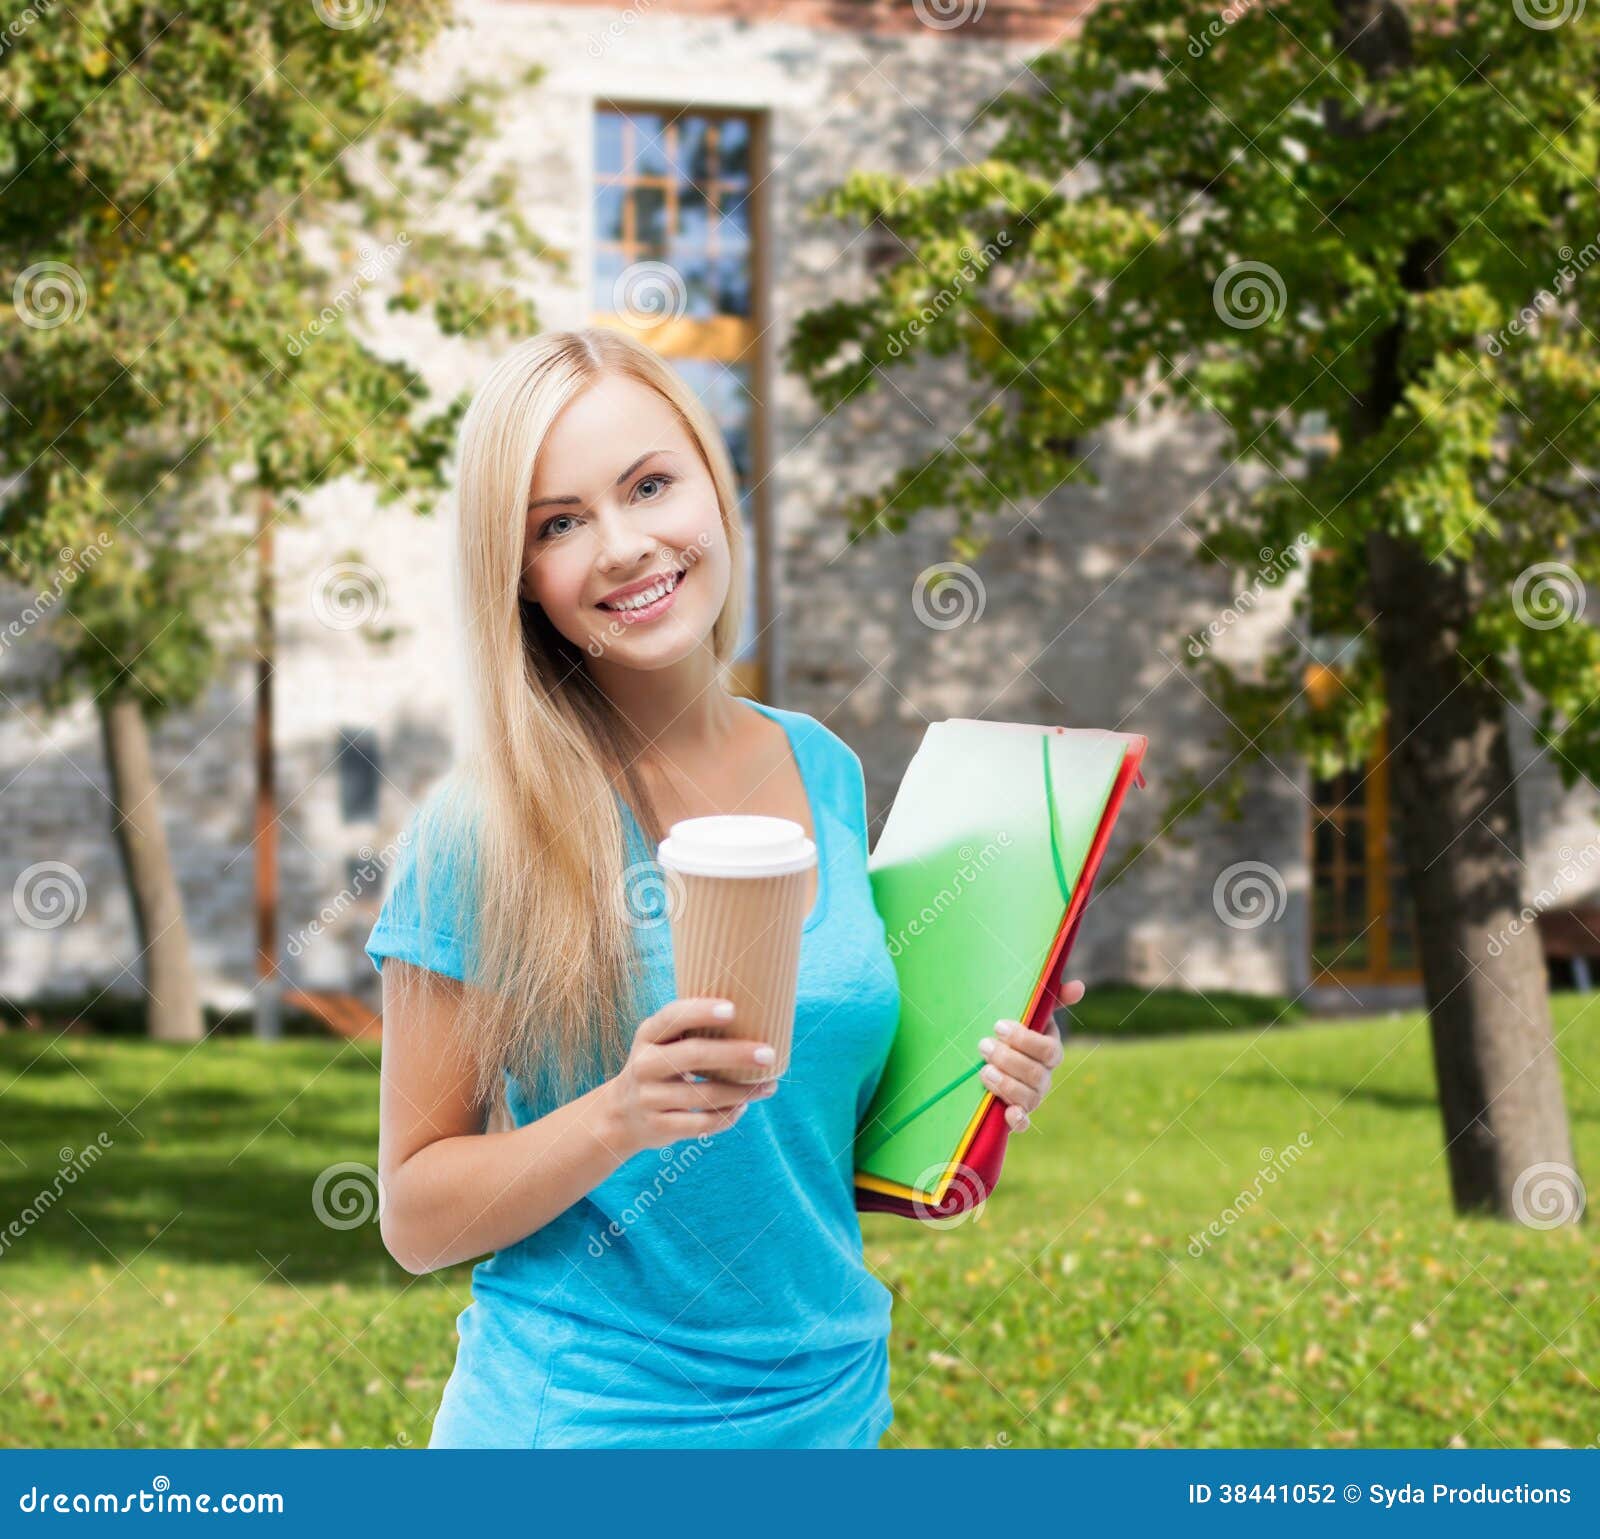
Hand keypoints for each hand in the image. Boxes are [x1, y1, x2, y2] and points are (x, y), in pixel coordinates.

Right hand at [600, 997, 778, 1158]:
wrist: (622, 1114)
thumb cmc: (660, 1066)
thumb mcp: (662, 1042)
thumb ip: (692, 1029)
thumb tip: (754, 1016)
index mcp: (648, 1035)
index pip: (672, 1017)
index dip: (701, 1011)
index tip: (733, 1009)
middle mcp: (645, 1064)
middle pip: (694, 1055)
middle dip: (735, 1054)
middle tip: (768, 1054)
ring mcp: (650, 1098)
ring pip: (705, 1095)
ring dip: (743, 1091)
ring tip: (769, 1085)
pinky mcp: (659, 1126)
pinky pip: (703, 1123)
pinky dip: (728, 1115)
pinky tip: (743, 1106)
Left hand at [976, 978, 1078, 1131]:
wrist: (992, 1056)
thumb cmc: (1013, 1031)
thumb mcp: (1029, 1013)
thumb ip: (1051, 998)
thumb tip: (1079, 986)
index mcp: (1050, 1050)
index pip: (1048, 1050)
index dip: (1024, 1040)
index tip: (998, 1026)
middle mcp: (1045, 1076)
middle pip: (1035, 1074)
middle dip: (1007, 1060)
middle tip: (983, 1045)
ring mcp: (1033, 1096)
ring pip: (1028, 1097)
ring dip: (1005, 1084)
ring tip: (984, 1070)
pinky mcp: (1018, 1114)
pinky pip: (1024, 1123)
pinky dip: (1018, 1120)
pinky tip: (1007, 1114)